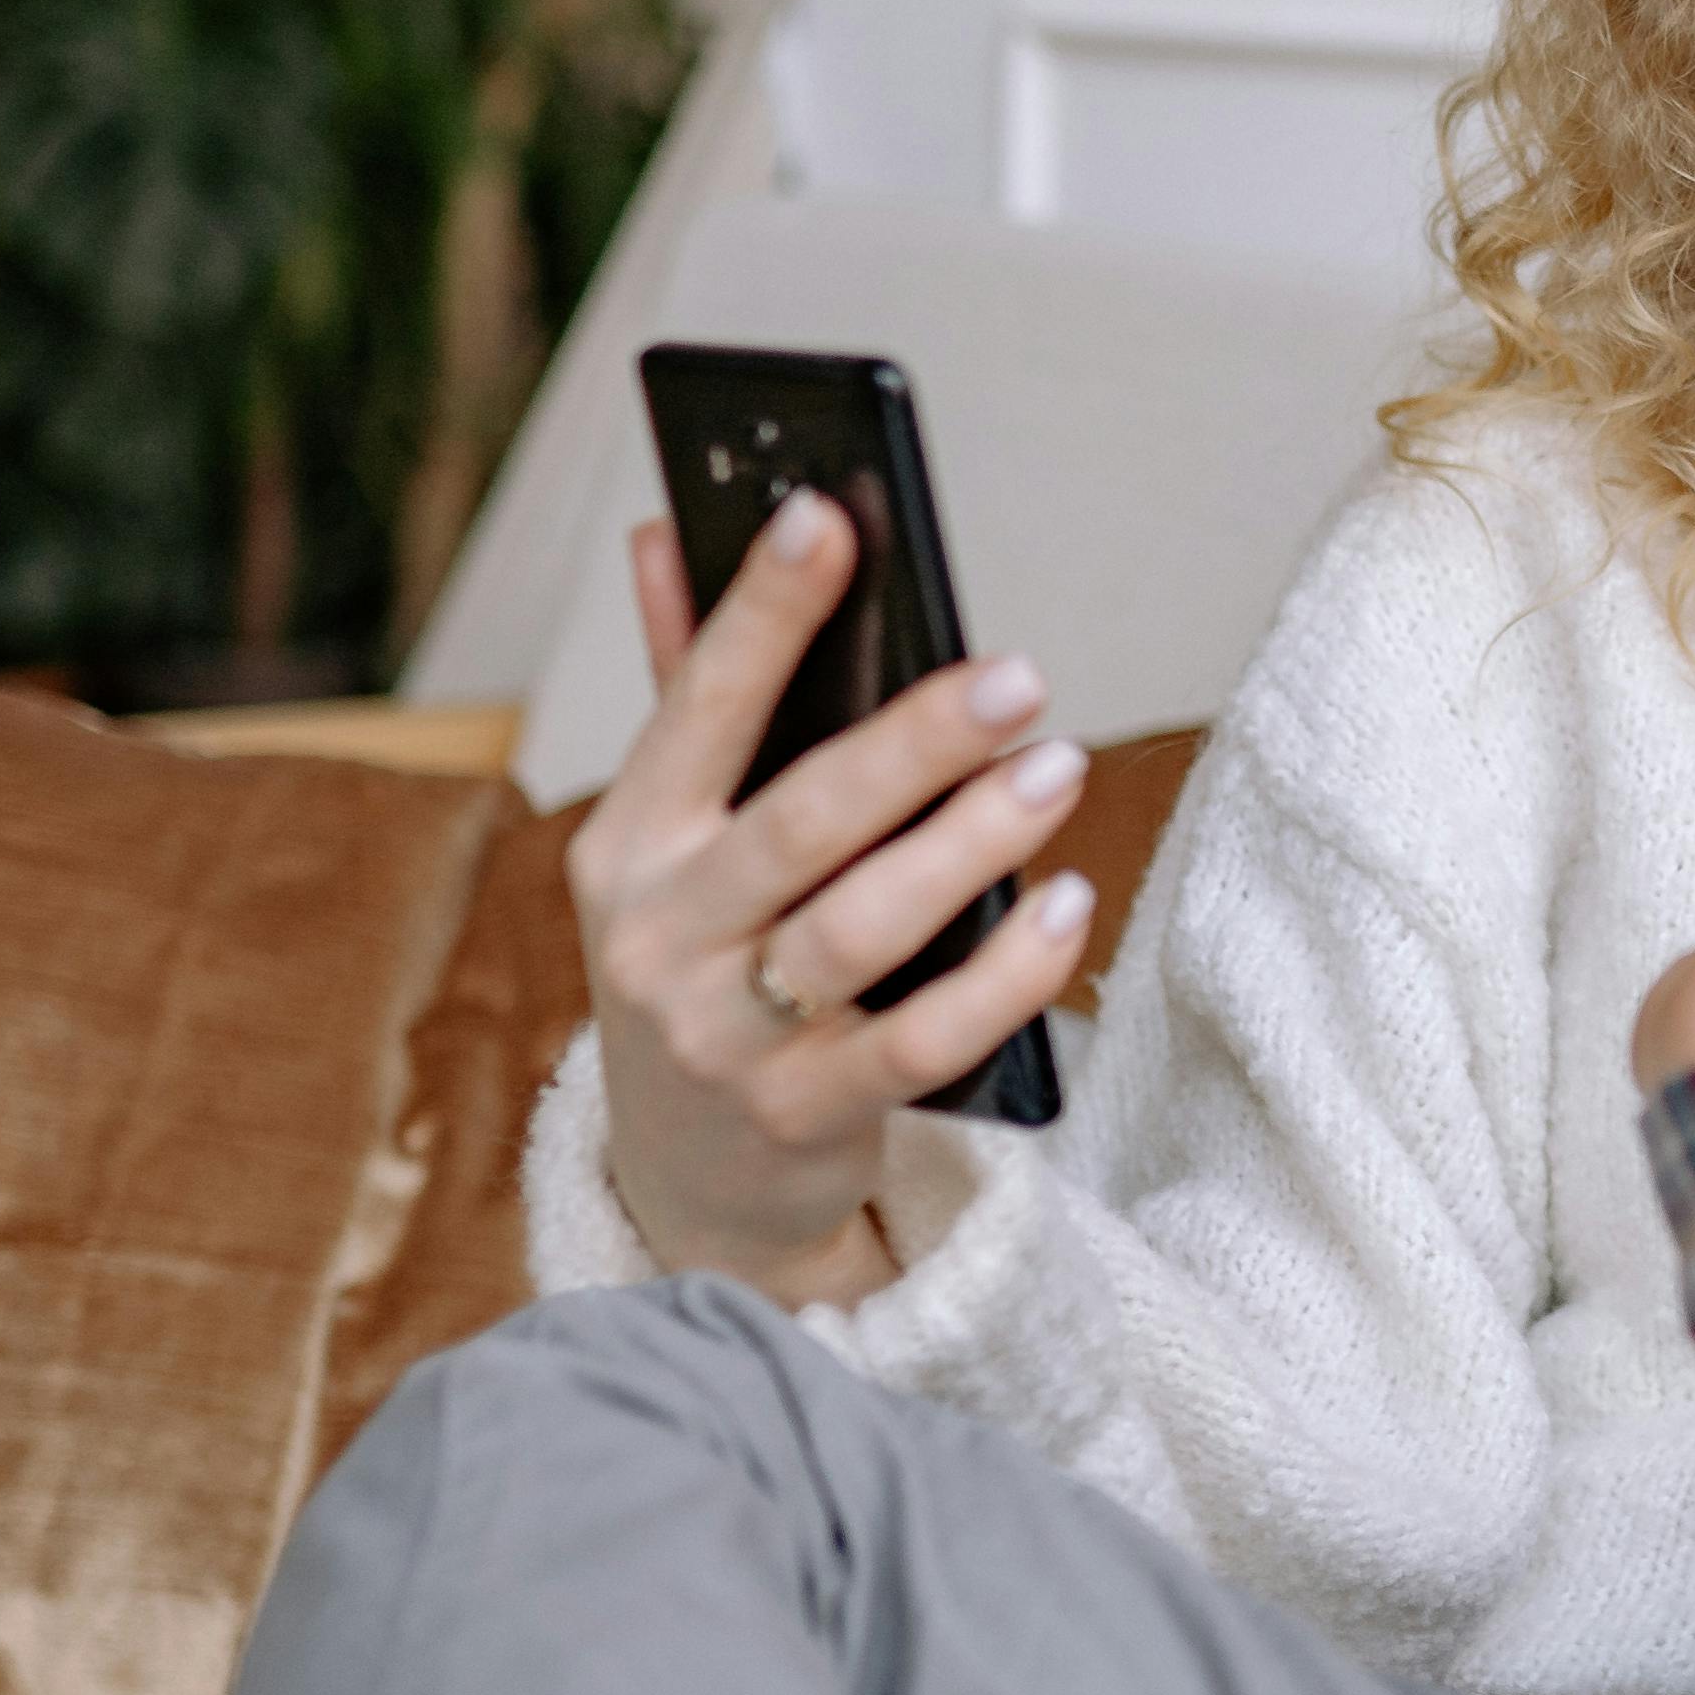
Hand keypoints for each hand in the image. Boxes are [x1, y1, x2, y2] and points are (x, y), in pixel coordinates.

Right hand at [572, 491, 1100, 1302]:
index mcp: (627, 841)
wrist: (691, 1179)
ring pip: (861, 928)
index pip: (696, 706)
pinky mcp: (801, 1114)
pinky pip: (919, 1041)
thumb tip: (664, 531)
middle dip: (912, 742)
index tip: (825, 515)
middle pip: (801, 821)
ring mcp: (723, 1035)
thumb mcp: (671, 843)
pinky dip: (1003, 976)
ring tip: (1061, 768)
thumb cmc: (708, 964)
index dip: (758, 612)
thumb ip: (688, 694)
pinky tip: (1067, 909)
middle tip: (1019, 676)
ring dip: (970, 845)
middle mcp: (658, 935)